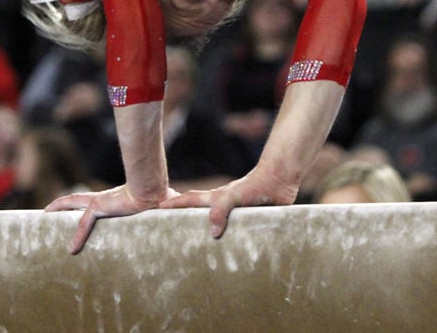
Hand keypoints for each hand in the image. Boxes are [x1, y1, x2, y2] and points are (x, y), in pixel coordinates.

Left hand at [46, 183, 180, 253]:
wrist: (155, 192)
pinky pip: (85, 222)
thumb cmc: (158, 198)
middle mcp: (104, 198)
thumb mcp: (154, 209)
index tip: (76, 207)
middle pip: (78, 199)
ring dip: (60, 206)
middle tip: (49, 209)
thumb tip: (177, 212)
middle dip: (64, 203)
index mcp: (114, 199)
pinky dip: (79, 235)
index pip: (94, 200)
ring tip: (46, 212)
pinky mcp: (100, 205)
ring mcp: (101, 200)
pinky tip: (72, 249)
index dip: (85, 203)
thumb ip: (157, 211)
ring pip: (74, 202)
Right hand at [160, 167, 297, 238]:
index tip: (155, 208)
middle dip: (184, 221)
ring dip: (208, 236)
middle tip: (170, 233)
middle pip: (199, 214)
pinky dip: (232, 242)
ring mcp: (236, 214)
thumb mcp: (233, 196)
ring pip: (218, 226)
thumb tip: (212, 232)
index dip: (172, 204)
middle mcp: (223, 207)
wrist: (280, 182)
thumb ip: (220, 211)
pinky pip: (237, 234)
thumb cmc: (255, 185)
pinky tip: (232, 253)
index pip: (189, 200)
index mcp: (215, 199)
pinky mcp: (250, 221)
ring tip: (198, 251)